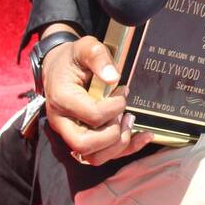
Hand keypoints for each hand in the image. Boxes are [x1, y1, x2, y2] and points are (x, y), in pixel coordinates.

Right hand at [44, 36, 155, 166]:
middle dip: (113, 134)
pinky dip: (126, 150)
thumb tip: (113, 77)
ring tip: (130, 123)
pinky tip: (144, 136)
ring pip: (93, 157)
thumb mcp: (85, 47)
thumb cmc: (74, 58)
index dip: (114, 107)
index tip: (123, 92)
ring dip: (118, 145)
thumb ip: (98, 56)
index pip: (92, 115)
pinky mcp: (82, 138)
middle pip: (85, 145)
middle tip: (125, 114)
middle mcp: (62, 122)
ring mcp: (70, 133)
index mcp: (62, 99)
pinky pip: (102, 156)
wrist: (60, 68)